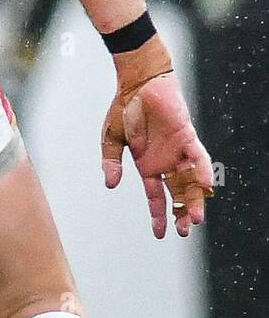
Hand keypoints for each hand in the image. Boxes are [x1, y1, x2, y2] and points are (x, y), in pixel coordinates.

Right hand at [101, 39, 213, 238]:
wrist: (139, 83)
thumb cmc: (124, 107)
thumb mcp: (111, 138)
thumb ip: (111, 161)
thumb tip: (110, 184)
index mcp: (147, 164)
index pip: (155, 196)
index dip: (158, 215)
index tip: (160, 234)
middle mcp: (165, 161)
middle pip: (178, 193)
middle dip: (181, 213)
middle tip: (184, 231)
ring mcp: (177, 150)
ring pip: (191, 181)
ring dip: (194, 199)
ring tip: (194, 218)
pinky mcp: (187, 137)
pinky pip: (198, 157)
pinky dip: (202, 171)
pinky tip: (206, 186)